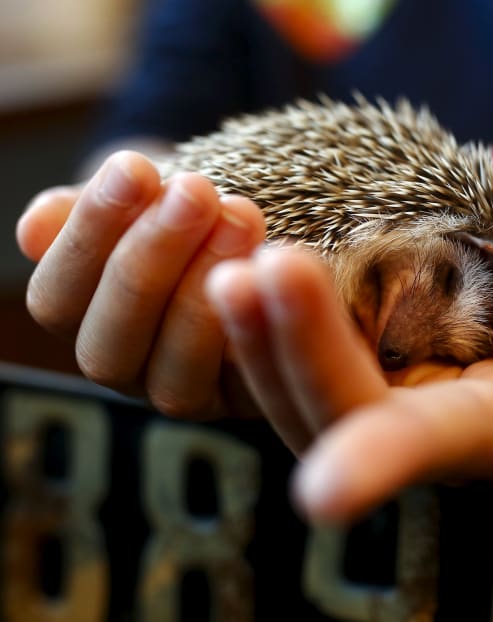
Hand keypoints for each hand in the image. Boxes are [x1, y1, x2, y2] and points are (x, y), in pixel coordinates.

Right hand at [16, 150, 265, 415]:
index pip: (58, 296)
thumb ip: (83, 215)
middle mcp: (125, 368)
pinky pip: (246, 380)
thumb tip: (36, 228)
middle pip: (112, 337)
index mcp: (81, 321)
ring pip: (176, 365)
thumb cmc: (181, 217)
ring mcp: (184, 393)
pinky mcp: (245, 400)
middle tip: (196, 190)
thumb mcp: (132, 205)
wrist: (250, 239)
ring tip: (241, 216)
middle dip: (154, 255)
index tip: (134, 166)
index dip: (91, 232)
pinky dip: (259, 324)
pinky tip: (273, 271)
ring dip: (207, 287)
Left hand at [204, 209, 492, 522]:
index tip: (324, 492)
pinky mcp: (360, 340)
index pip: (435, 448)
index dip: (383, 465)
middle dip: (295, 356)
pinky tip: (226, 260)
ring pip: (299, 389)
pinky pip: (294, 342)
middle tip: (253, 275)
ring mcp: (385, 381)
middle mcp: (426, 419)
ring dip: (257, 338)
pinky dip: (260, 313)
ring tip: (226, 266)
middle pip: (341, 413)